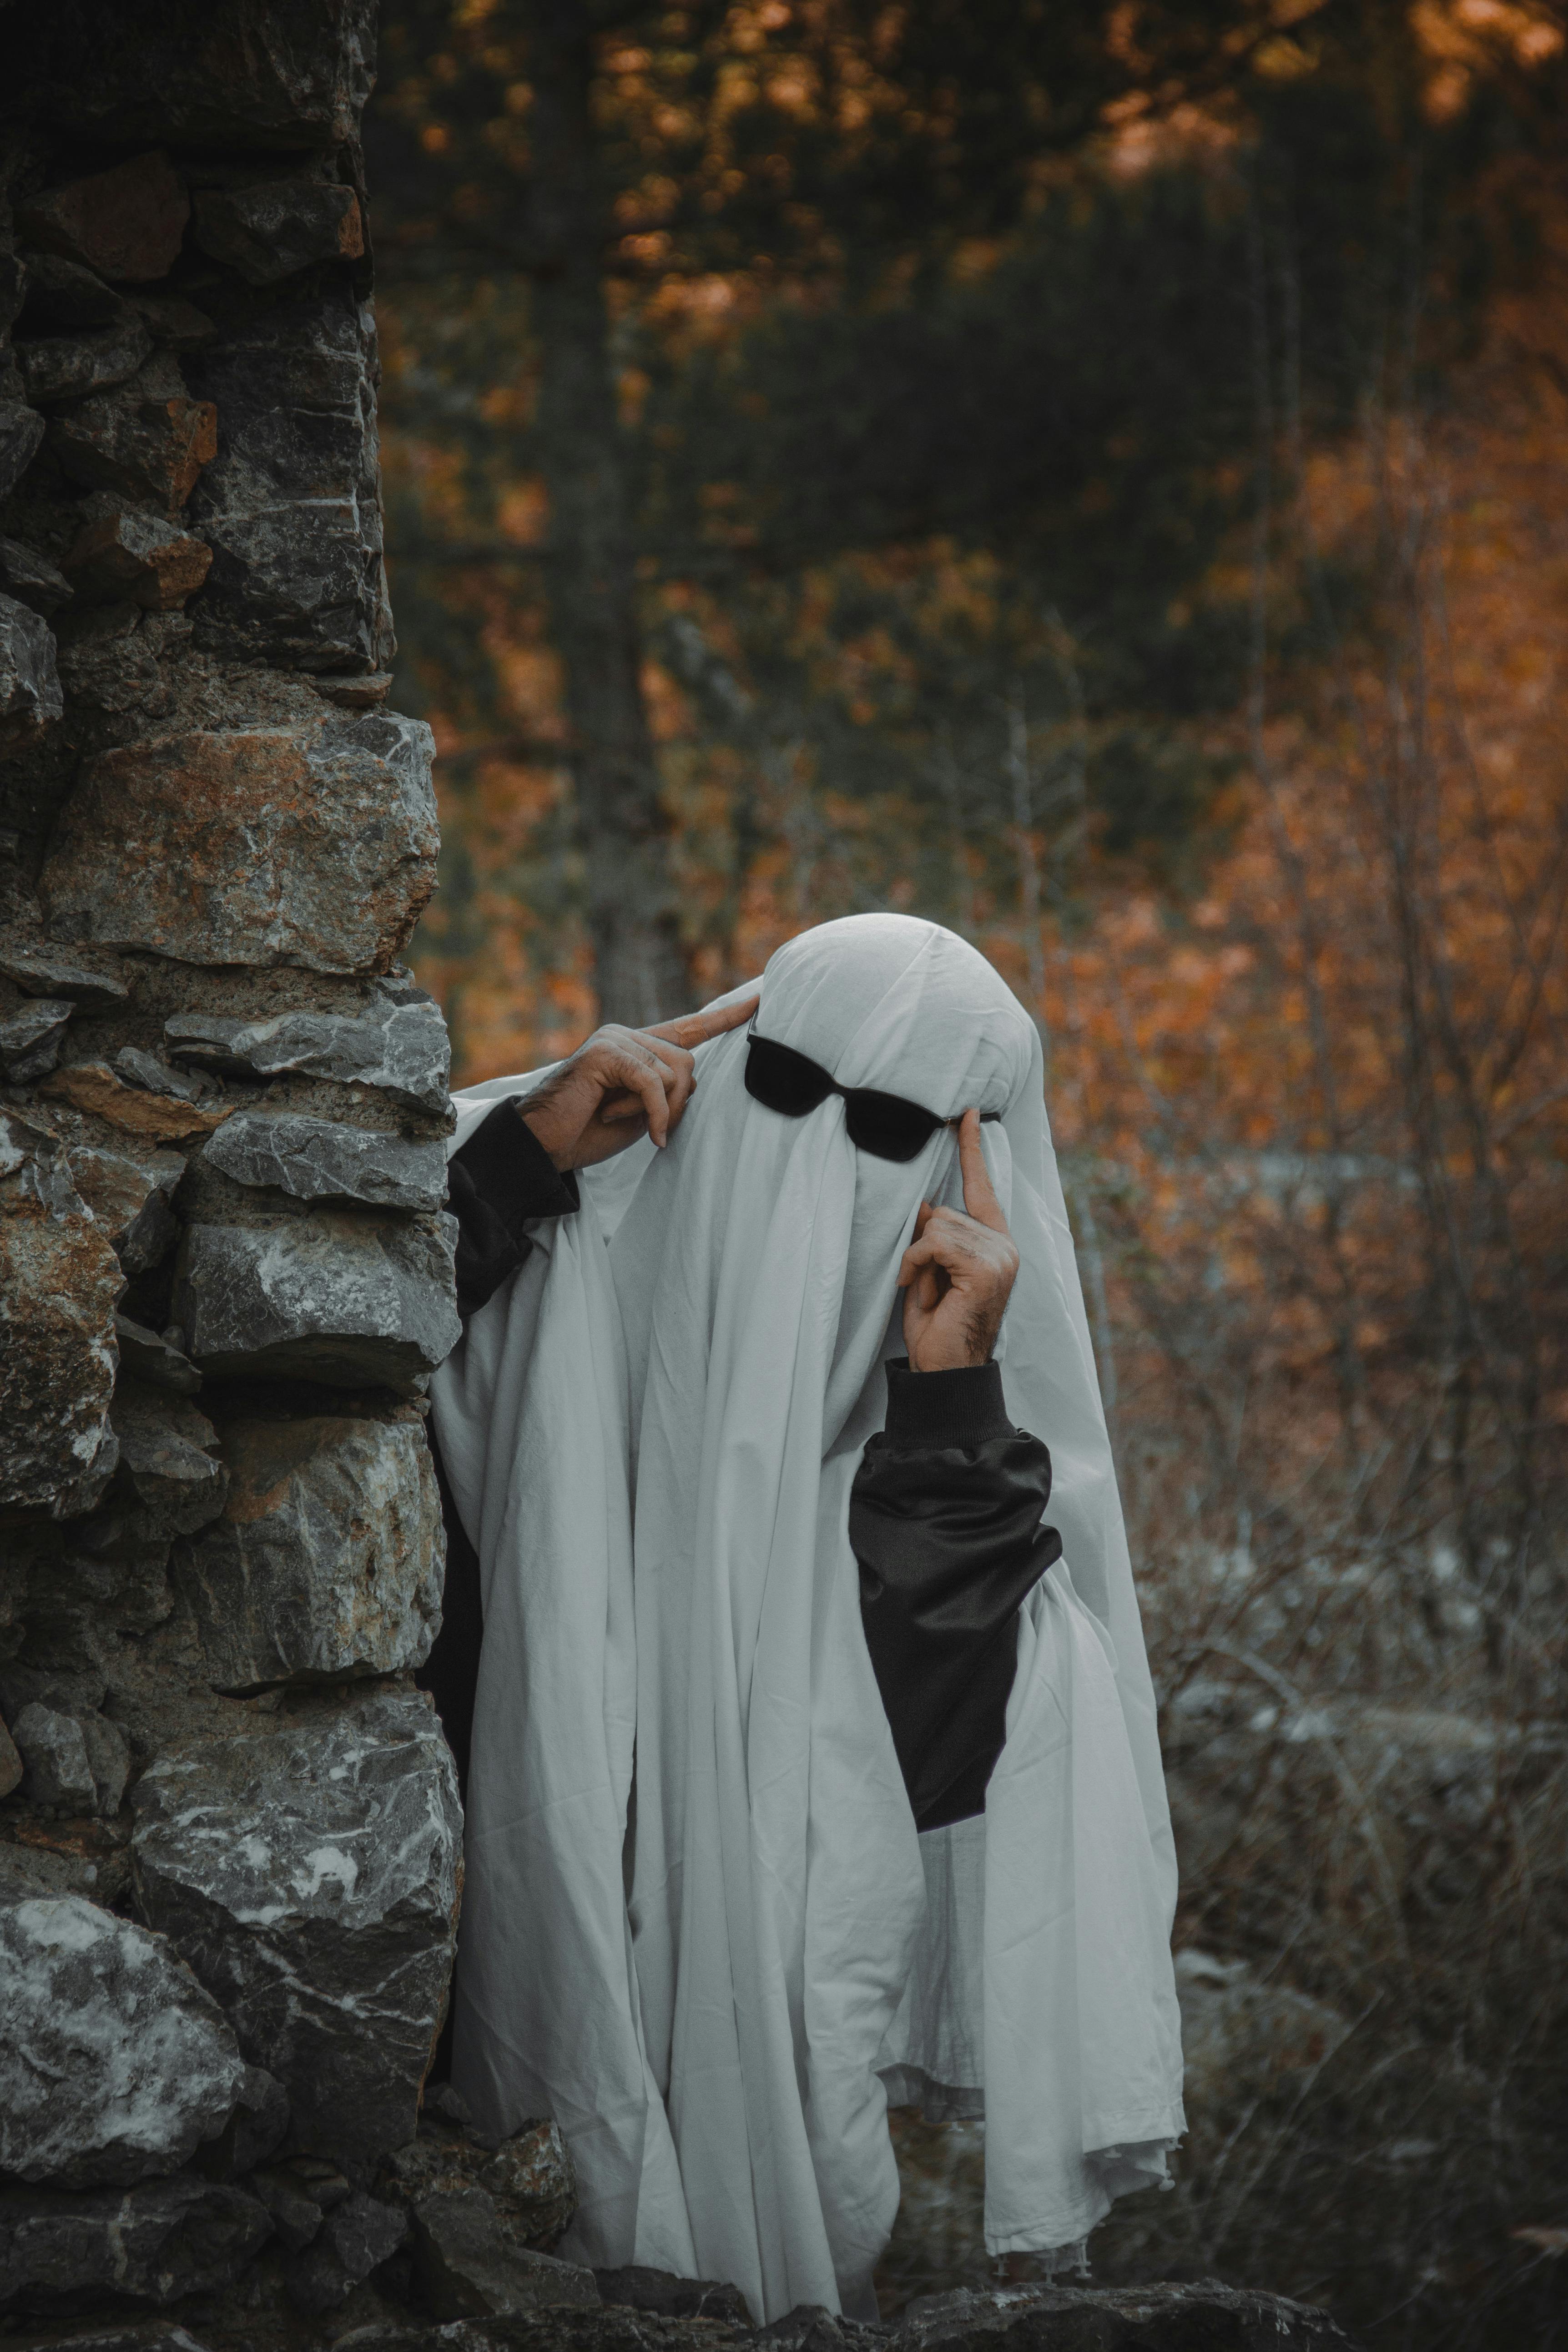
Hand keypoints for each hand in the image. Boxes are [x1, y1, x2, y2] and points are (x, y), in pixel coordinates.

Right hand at [517, 994, 758, 1170]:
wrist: (544, 1145)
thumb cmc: (589, 1133)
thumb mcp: (642, 1114)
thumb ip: (668, 1093)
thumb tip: (694, 1081)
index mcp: (639, 1048)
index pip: (689, 1027)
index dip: (725, 1017)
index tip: (761, 997)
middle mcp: (627, 1036)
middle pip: (688, 1062)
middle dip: (677, 1104)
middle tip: (651, 1127)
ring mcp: (614, 1040)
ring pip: (675, 1073)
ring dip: (660, 1110)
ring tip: (621, 1120)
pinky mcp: (604, 1054)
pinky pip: (653, 1083)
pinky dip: (655, 1114)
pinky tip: (649, 1136)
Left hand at [897, 1110, 1019, 1370]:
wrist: (946, 1369)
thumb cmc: (937, 1324)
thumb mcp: (928, 1271)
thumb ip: (932, 1236)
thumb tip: (926, 1204)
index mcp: (994, 1243)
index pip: (982, 1187)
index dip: (972, 1150)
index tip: (967, 1114)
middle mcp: (1004, 1246)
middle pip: (945, 1210)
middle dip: (922, 1244)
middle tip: (924, 1283)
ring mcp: (1000, 1257)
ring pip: (938, 1225)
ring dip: (917, 1258)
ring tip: (925, 1290)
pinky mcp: (986, 1269)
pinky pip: (934, 1242)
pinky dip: (916, 1263)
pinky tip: (921, 1290)